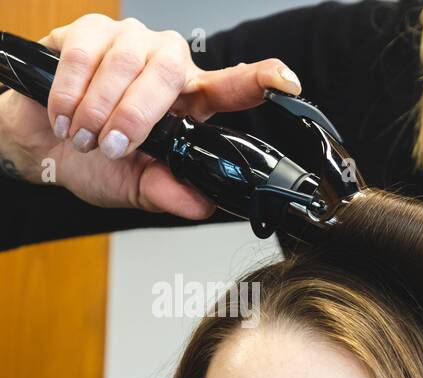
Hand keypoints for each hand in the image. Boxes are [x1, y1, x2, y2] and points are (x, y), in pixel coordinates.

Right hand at [0, 14, 301, 216]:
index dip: (260, 79)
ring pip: (125, 62)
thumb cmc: (97, 161)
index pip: (233, 86)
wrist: (42, 147)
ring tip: (87, 137)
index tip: (285, 81)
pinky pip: (84, 54)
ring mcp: (128, 42)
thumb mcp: (138, 188)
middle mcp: (166, 65)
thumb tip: (200, 205)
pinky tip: (65, 116)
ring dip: (100, 107)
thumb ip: (169, 192)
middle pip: (168, 71)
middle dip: (138, 114)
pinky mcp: (86, 32)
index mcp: (191, 102)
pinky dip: (72, 92)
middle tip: (115, 146)